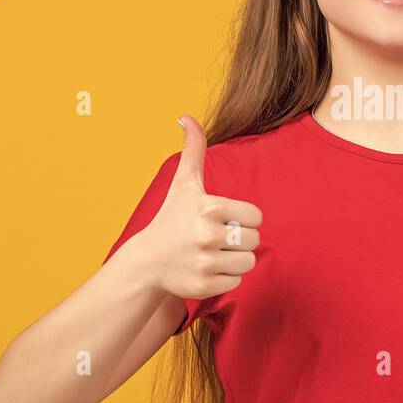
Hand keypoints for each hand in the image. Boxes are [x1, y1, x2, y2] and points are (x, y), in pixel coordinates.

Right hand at [140, 113, 263, 299]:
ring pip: (248, 263)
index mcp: (209, 207)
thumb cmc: (172, 218)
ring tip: (213, 254)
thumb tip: (186, 116)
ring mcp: (205, 262)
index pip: (255, 217)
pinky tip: (206, 269)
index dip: (243, 219)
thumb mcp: (183, 184)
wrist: (147, 261)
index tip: (224, 220)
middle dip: (240, 240)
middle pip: (254, 240)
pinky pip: (236, 283)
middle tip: (217, 239)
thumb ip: (193, 150)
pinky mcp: (204, 286)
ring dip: (235, 260)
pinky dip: (225, 278)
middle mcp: (207, 235)